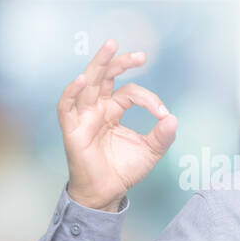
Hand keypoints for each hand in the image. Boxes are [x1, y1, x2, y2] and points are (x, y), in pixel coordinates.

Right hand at [59, 39, 177, 211]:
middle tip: (140, 55)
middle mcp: (97, 109)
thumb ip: (163, 136)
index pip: (130, 92)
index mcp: (113, 110)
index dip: (148, 99)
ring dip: (98, 64)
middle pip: (105, 76)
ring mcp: (83, 117)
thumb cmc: (123, 171)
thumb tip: (172, 118)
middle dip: (120, 62)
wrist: (107, 194)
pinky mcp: (72, 130)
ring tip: (110, 46)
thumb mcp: (150, 151)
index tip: (163, 113)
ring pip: (87, 83)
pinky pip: (66, 107)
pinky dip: (71, 92)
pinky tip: (82, 80)